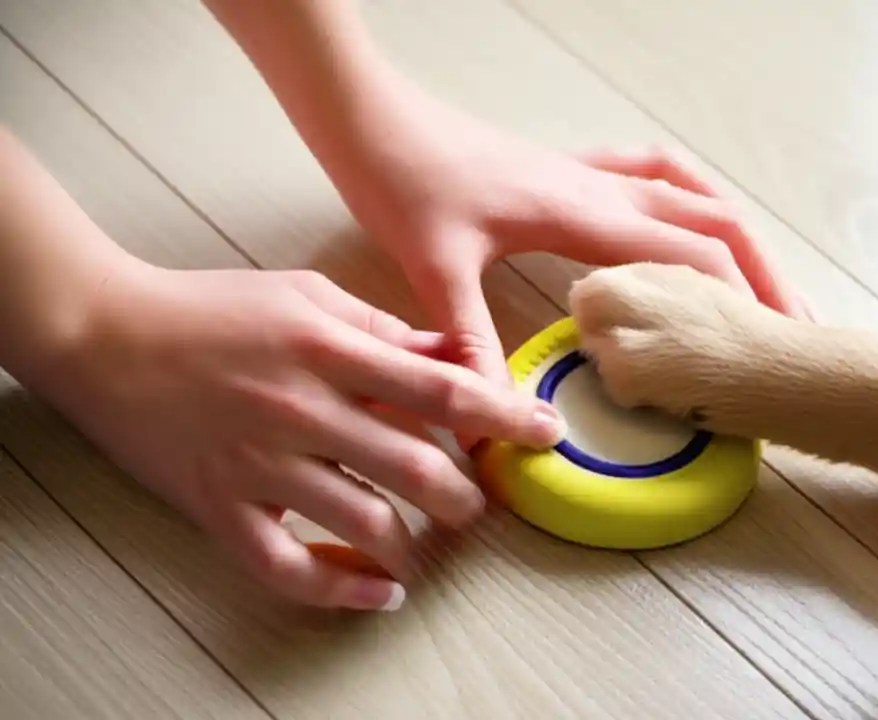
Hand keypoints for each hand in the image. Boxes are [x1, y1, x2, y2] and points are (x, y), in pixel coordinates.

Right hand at [54, 263, 564, 609]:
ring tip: (429, 540)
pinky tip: (379, 590)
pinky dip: (340, 589)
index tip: (546, 434)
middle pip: (417, 466)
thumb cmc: (215, 308)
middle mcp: (302, 409)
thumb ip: (384, 329)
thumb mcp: (308, 295)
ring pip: (364, 521)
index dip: (504, 415)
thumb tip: (452, 357)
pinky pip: (287, 567)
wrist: (105, 334)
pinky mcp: (220, 507)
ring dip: (414, 540)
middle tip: (480, 501)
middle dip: (467, 494)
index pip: (442, 388)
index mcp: (330, 350)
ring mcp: (259, 464)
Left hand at [332, 80, 808, 388]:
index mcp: (581, 213)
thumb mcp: (434, 270)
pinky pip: (654, 172)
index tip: (771, 343)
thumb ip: (470, 343)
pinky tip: (693, 215)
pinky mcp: (572, 169)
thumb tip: (494, 419)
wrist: (375, 120)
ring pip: (694, 192)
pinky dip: (690, 195)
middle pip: (712, 219)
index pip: (688, 252)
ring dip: (738, 233)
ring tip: (765, 280)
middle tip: (793, 323)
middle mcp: (600, 187)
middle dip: (762, 272)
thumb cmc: (404, 181)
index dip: (739, 297)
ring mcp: (590, 172)